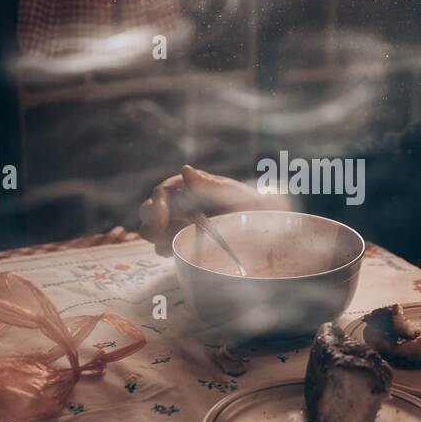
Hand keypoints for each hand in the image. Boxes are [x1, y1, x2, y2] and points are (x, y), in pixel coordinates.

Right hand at [138, 165, 287, 256]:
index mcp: (191, 187)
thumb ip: (211, 186)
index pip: (161, 192)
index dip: (157, 205)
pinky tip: (187, 251)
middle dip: (153, 223)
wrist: (272, 236)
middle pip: (148, 211)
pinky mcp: (184, 244)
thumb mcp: (238, 197)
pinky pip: (164, 248)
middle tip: (172, 234)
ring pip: (151, 231)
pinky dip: (169, 250)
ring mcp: (180, 225)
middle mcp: (181, 205)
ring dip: (161, 238)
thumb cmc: (258, 210)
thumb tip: (185, 170)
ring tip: (185, 242)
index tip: (163, 221)